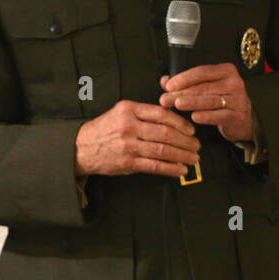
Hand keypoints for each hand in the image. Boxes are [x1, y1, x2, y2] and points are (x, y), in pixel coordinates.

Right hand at [74, 100, 198, 178]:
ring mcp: (128, 145)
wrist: (82, 147)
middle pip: (165, 133)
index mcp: (129, 109)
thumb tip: (173, 118)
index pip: (162, 114)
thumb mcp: (121, 112)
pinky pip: (154, 166)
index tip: (191, 129)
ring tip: (193, 158)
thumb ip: (145, 113)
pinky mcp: (128, 163)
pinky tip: (180, 170)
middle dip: (186, 141)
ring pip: (162, 150)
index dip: (181, 123)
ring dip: (182, 155)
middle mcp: (129, 126)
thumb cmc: (105, 129)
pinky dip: (170, 169)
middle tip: (197, 145)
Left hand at [159, 63, 252, 144]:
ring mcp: (237, 99)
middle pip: (203, 87)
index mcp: (226, 71)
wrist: (243, 120)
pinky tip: (194, 117)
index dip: (184, 78)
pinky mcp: (237, 115)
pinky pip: (218, 115)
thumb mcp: (207, 88)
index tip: (169, 86)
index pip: (202, 72)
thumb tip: (165, 80)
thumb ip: (187, 83)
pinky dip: (206, 116)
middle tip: (165, 99)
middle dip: (182, 93)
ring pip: (209, 100)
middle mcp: (234, 83)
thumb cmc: (222, 100)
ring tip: (177, 104)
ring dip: (191, 103)